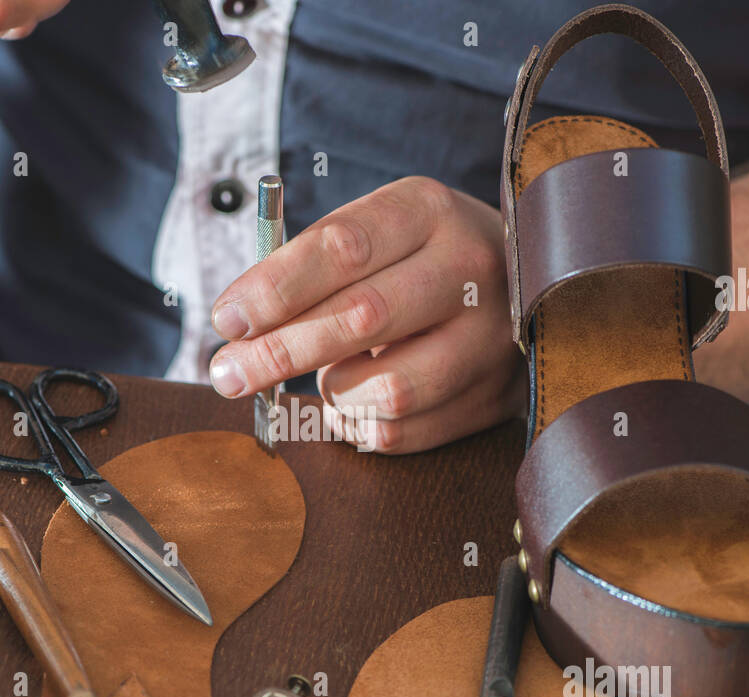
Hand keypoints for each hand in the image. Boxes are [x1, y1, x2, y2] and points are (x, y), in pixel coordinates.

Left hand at [208, 177, 525, 453]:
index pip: (341, 248)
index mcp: (428, 211)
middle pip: (361, 318)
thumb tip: (238, 325)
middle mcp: (470, 267)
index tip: (228, 319)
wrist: (520, 280)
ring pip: (388, 389)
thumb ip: (311, 268)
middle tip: (230, 372)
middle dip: (280, 352)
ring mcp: (491, 336)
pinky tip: (353, 406)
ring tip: (326, 381)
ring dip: (335, 394)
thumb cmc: (418, 258)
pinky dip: (361, 426)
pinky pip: (406, 432)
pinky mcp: (495, 394)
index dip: (275, 288)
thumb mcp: (376, 233)